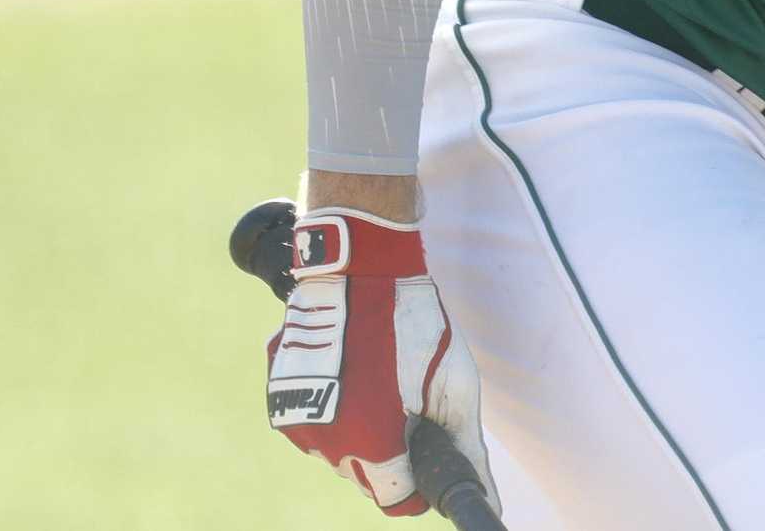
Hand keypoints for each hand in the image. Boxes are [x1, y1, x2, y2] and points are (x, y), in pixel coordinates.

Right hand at [265, 207, 496, 514]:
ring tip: (380, 376)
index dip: (420, 481)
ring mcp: (294, 420)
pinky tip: (351, 368)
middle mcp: (324, 442)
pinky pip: (313, 420)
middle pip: (366, 474)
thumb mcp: (452, 382)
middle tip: (411, 402)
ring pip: (337, 448)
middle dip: (392, 450)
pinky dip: (333, 406)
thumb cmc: (412, 321)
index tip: (431, 454)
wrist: (359, 266)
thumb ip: (465, 446)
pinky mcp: (277, 396)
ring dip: (360, 428)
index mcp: (369, 442)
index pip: (396, 497)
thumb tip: (487, 496)